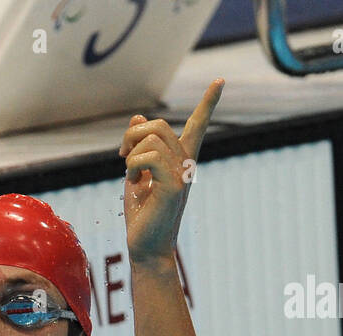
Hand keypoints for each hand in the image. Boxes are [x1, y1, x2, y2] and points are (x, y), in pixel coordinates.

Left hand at [118, 78, 222, 264]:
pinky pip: (147, 158)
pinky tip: (133, 185)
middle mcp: (186, 164)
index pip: (197, 125)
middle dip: (133, 134)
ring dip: (130, 156)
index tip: (220, 81)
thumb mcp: (137, 175)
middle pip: (159, 125)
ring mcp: (182, 174)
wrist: (146, 247)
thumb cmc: (143, 215)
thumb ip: (138, 148)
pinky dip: (132, 168)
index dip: (208, 103)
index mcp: (180, 160)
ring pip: (151, 140)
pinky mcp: (173, 185)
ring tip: (131, 177)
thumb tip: (138, 118)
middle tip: (122, 155)